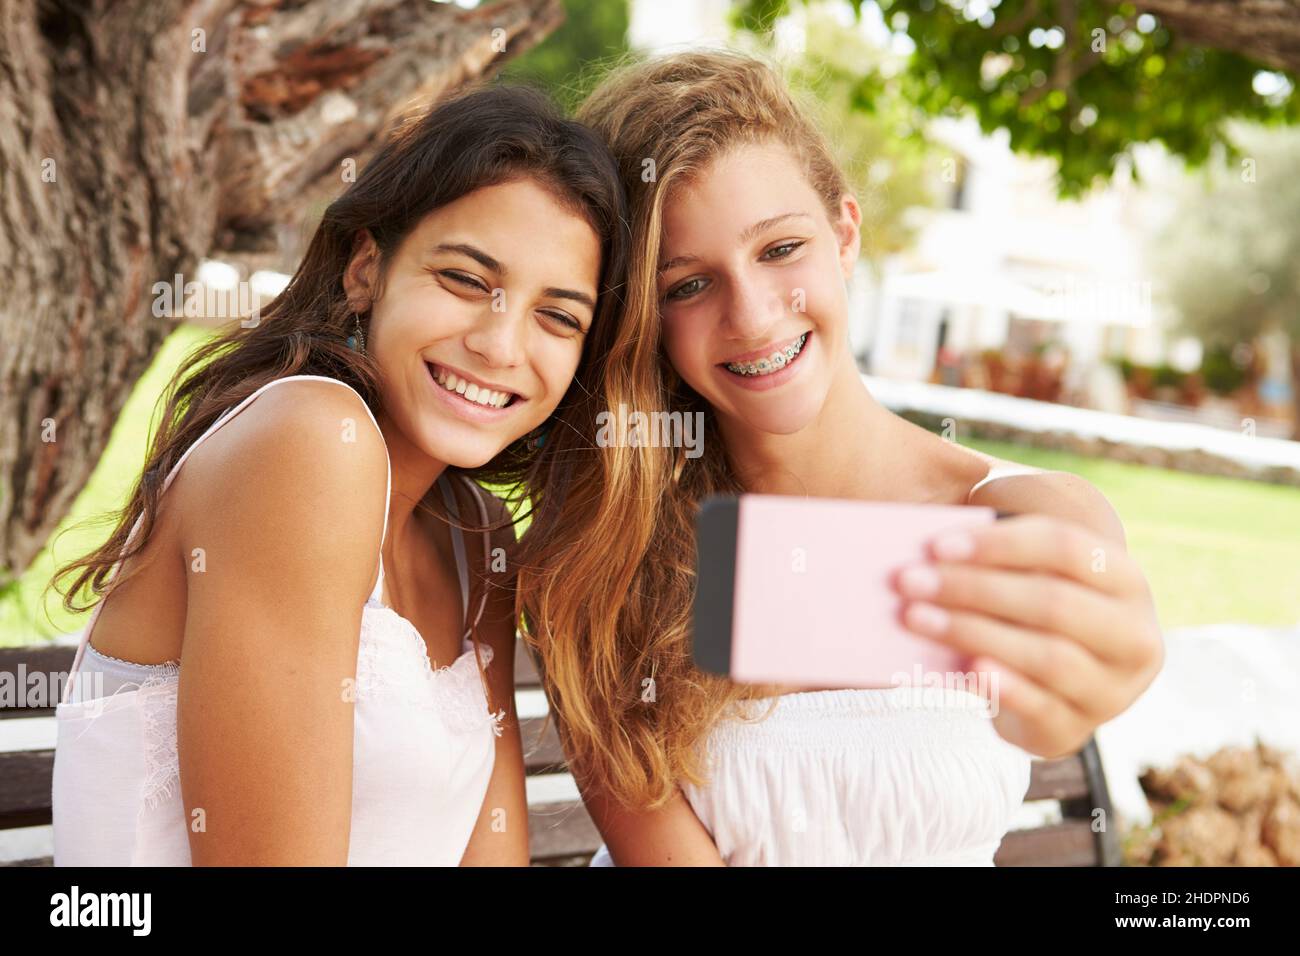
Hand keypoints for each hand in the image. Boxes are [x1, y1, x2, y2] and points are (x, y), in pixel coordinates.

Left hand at [891, 513, 1164, 758]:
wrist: (1054, 691)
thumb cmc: (1029, 613)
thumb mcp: (1028, 578)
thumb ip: (997, 560)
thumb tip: (931, 552)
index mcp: (1125, 580)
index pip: (1067, 547)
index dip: (1000, 544)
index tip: (936, 544)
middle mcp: (1132, 635)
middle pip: (1053, 602)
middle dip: (974, 588)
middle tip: (908, 580)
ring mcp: (1111, 690)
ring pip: (1046, 656)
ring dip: (972, 633)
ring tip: (912, 617)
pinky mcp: (1075, 730)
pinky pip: (1039, 706)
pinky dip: (1002, 686)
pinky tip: (963, 666)